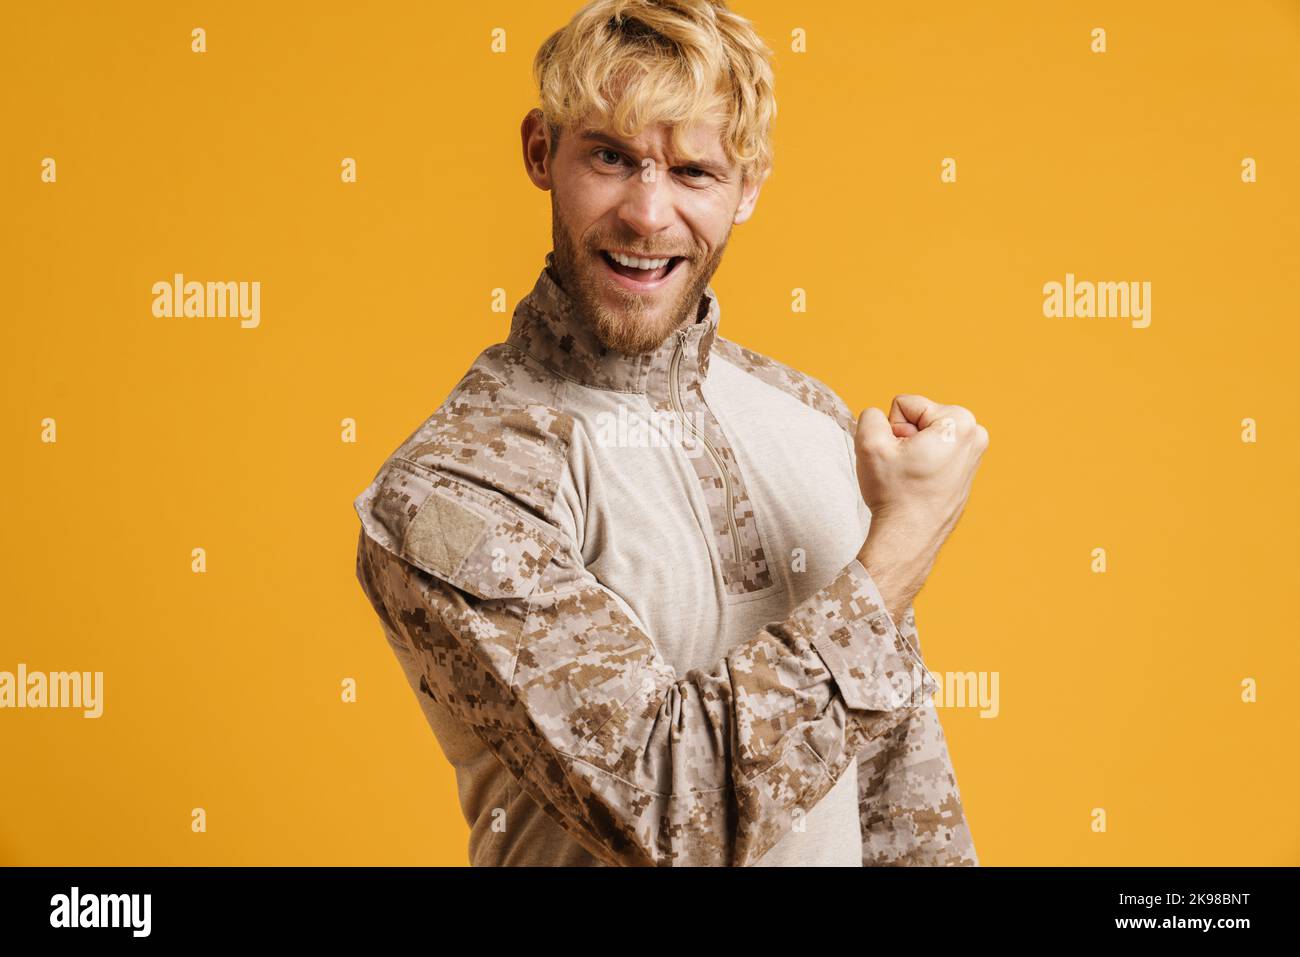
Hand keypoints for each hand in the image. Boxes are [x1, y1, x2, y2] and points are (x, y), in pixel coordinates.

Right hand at [854, 394, 988, 619]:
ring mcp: (974, 454)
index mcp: (959, 420)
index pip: (904, 404)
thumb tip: (881, 418)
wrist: (909, 538)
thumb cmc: (894, 493)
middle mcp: (975, 434)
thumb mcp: (869, 444)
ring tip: (912, 477)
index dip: (892, 429)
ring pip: (925, 435)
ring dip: (912, 451)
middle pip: (918, 418)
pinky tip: (920, 485)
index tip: (899, 457)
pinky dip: (923, 463)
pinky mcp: (967, 470)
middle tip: (904, 468)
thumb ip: (870, 415)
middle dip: (905, 438)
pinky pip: (934, 452)